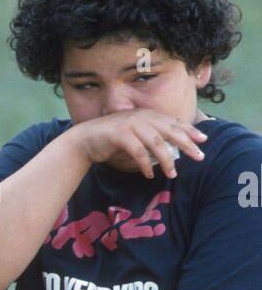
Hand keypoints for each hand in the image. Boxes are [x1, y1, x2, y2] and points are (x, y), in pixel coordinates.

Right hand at [65, 108, 206, 180]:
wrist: (85, 139)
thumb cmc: (113, 140)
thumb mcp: (137, 137)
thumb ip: (153, 140)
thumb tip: (174, 152)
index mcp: (148, 115)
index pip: (174, 122)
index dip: (190, 130)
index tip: (204, 140)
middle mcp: (141, 117)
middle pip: (170, 130)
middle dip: (186, 144)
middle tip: (199, 157)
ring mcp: (130, 124)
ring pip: (156, 142)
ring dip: (167, 159)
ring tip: (173, 174)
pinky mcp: (119, 134)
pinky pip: (137, 151)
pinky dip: (145, 164)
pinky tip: (150, 174)